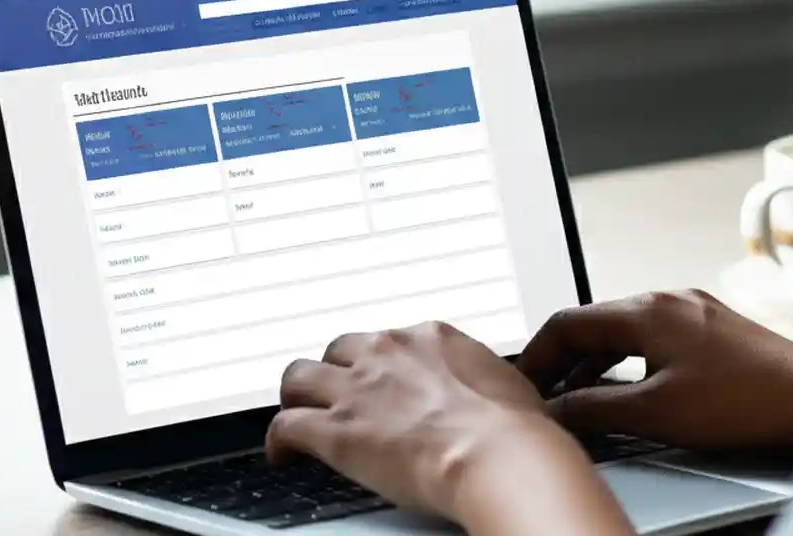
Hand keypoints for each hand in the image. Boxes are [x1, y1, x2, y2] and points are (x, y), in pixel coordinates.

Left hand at [266, 321, 633, 534]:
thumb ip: (481, 378)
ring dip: (296, 396)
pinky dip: (279, 441)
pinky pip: (285, 426)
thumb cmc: (513, 428)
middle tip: (337, 394)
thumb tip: (490, 391)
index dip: (382, 364)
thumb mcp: (505, 382)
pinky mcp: (335, 431)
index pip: (390, 340)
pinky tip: (282, 454)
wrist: (498, 455)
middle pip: (339, 349)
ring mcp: (356, 390)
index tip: (384, 381)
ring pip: (298, 377)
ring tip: (297, 413)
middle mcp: (386, 353)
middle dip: (335, 371)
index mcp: (429, 338)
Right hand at [517, 290, 792, 449]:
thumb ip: (595, 408)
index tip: (524, 383)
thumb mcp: (655, 412)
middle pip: (593, 324)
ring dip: (595, 364)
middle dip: (563, 361)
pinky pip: (651, 338)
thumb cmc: (744, 400)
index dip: (537, 355)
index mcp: (645, 310)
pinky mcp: (711, 328)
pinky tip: (630, 390)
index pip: (567, 322)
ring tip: (580, 399)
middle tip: (546, 395)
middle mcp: (665, 299)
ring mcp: (690, 311)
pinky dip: (627, 363)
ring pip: (623, 332)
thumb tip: (556, 409)